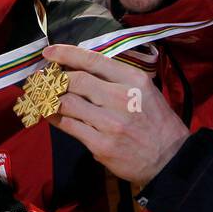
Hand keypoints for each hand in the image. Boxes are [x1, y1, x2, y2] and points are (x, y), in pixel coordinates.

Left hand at [41, 44, 189, 187]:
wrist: (171, 158)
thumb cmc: (155, 121)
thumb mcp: (145, 91)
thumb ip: (115, 78)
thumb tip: (79, 68)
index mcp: (133, 80)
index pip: (92, 60)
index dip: (66, 54)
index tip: (49, 52)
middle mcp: (121, 98)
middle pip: (74, 81)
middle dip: (54, 79)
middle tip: (42, 79)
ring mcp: (109, 123)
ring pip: (66, 103)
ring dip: (49, 99)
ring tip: (41, 96)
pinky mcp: (100, 144)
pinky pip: (68, 126)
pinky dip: (54, 118)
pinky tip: (48, 114)